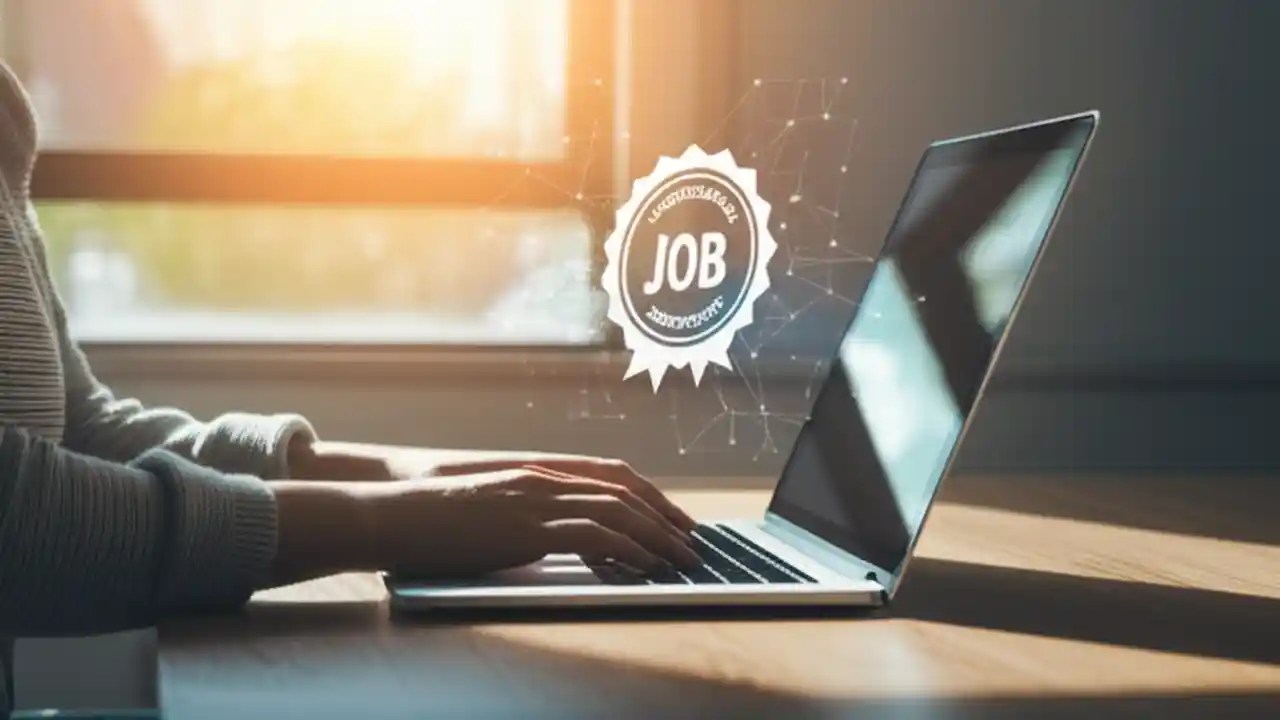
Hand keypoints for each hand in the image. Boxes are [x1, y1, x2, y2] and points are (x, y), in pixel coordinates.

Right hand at [286, 440, 696, 534]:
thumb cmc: (428, 518)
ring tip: (682, 560)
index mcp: (535, 473)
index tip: (674, 517)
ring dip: (657, 537)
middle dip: (666, 517)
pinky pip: (593, 536)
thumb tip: (552, 539)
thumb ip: (523, 516)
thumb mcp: (486, 510)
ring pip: (618, 512)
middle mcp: (543, 479)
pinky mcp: (525, 527)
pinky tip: (644, 566)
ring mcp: (535, 500)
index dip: (649, 495)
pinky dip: (627, 549)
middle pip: (624, 491)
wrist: (388, 511)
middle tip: (693, 542)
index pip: (610, 475)